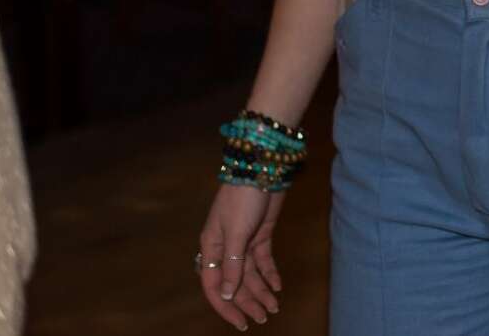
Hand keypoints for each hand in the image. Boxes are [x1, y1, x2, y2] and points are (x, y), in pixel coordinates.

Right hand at [197, 181, 284, 329]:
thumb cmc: (242, 198)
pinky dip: (270, 274)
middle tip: (264, 318)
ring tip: (274, 307)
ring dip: (262, 291)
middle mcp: (225, 248)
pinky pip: (264, 260)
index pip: (213, 286)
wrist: (262, 169)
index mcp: (210, 248)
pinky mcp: (261, 234)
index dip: (226, 306)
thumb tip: (226, 294)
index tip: (240, 322)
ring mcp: (243, 242)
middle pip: (235, 283)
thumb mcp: (235, 233)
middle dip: (248, 302)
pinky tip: (278, 286)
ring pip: (251, 274)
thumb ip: (231, 264)